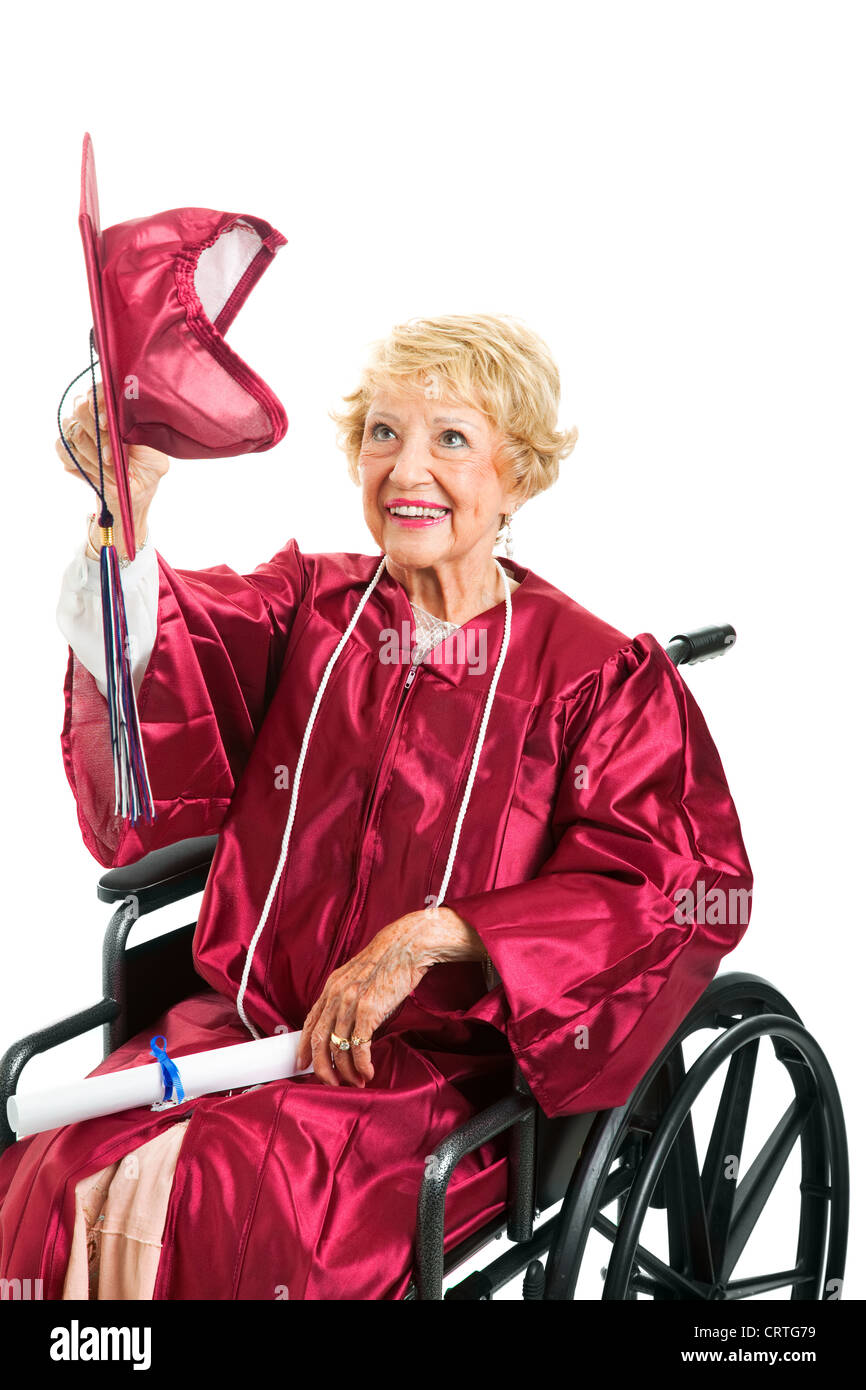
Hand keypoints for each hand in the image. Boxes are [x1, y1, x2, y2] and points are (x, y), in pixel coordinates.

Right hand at [57, 380, 169, 547]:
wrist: (132, 495)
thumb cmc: (148, 470)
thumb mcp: (156, 456)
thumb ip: (143, 438)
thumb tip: (126, 426)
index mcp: (118, 409)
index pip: (101, 389)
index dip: (100, 401)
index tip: (108, 424)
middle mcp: (95, 414)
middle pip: (82, 408)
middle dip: (97, 436)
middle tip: (111, 457)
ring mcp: (78, 429)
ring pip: (73, 431)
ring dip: (93, 456)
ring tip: (110, 471)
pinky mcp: (67, 448)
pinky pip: (63, 448)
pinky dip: (81, 464)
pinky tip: (97, 474)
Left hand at [297, 905, 484, 1088]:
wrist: (407, 946)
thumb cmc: (388, 964)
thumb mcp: (359, 978)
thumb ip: (347, 998)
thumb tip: (345, 1027)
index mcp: (332, 987)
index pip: (311, 1022)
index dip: (304, 1047)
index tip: (303, 1065)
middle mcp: (336, 995)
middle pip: (319, 1040)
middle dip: (322, 1068)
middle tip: (331, 1083)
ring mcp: (351, 1002)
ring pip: (339, 1048)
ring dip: (346, 1071)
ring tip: (355, 1081)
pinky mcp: (369, 1010)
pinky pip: (359, 1046)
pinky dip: (362, 1064)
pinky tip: (368, 1071)